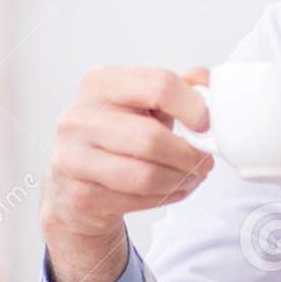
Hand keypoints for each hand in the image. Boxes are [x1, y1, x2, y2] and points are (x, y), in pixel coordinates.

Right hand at [41, 66, 214, 281]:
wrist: (75, 181)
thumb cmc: (116, 136)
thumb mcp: (145, 103)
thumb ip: (178, 88)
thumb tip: (206, 81)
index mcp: (100, 84)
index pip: (158, 85)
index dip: (192, 107)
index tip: (206, 124)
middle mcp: (79, 117)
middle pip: (152, 138)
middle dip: (188, 155)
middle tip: (204, 161)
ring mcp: (73, 157)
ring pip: (146, 175)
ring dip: (180, 180)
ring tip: (192, 176)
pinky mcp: (79, 194)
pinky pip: (136, 200)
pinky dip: (165, 197)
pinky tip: (172, 189)